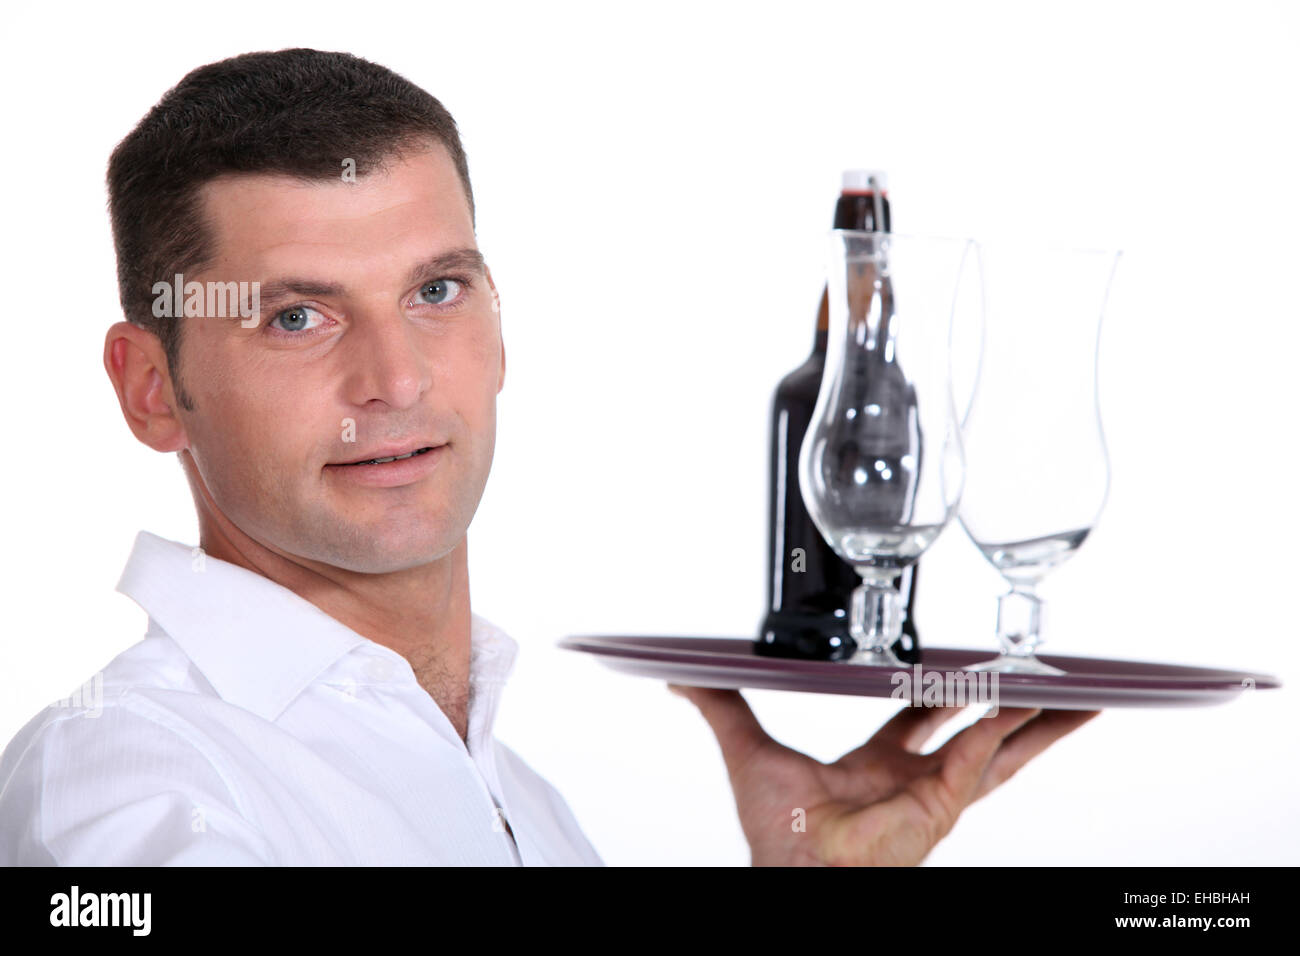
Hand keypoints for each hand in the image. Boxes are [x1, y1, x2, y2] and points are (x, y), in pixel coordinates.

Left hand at [667, 684, 1098, 865]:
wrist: (794, 870)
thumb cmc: (776, 835)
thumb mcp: (748, 749)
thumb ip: (724, 706)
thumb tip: (687, 676)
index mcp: (875, 766)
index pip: (918, 720)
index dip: (938, 692)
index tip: (956, 669)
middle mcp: (913, 780)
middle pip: (977, 736)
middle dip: (1012, 710)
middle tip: (1042, 682)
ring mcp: (935, 795)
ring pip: (1000, 752)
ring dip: (1036, 725)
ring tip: (1073, 699)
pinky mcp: (943, 805)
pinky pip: (980, 758)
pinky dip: (1001, 732)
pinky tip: (1021, 707)